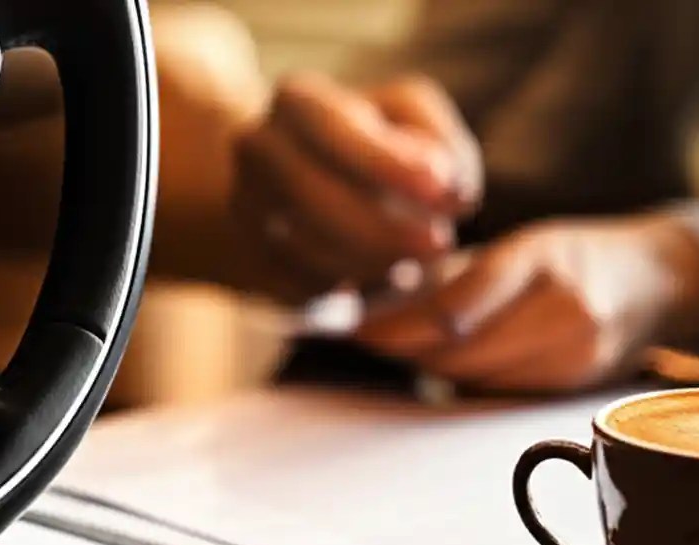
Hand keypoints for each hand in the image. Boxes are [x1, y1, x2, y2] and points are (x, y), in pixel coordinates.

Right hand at [232, 72, 483, 297]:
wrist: (298, 183)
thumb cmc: (373, 143)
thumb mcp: (411, 117)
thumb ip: (440, 141)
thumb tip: (453, 191)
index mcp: (297, 101)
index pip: (333, 128)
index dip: (386, 161)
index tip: (439, 187)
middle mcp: (258, 150)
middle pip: (313, 196)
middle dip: (383, 228)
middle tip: (441, 245)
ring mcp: (245, 209)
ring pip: (307, 249)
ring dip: (371, 263)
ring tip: (414, 262)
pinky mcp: (250, 263)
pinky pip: (302, 288)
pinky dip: (348, 288)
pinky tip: (379, 277)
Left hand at [355, 215, 698, 393]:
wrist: (661, 280)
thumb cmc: (575, 256)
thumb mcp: (520, 244)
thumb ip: (453, 275)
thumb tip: (376, 303)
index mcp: (539, 258)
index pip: (453, 306)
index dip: (398, 326)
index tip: (356, 330)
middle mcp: (561, 306)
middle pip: (458, 349)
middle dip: (405, 350)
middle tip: (365, 344)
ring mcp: (574, 350)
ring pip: (474, 376)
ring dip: (428, 369)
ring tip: (393, 355)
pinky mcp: (576, 382)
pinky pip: (499, 389)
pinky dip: (464, 381)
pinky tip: (441, 369)